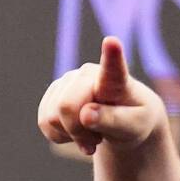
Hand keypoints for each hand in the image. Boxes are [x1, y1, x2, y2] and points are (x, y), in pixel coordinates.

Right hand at [36, 35, 165, 156]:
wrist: (125, 121)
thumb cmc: (134, 120)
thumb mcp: (134, 126)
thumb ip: (113, 121)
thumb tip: (85, 115)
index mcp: (115, 80)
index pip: (113, 68)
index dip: (111, 56)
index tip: (112, 42)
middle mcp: (86, 74)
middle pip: (66, 106)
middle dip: (78, 131)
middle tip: (99, 139)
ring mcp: (66, 82)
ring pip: (52, 118)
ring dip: (72, 135)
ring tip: (93, 133)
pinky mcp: (52, 95)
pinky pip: (45, 123)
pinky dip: (61, 136)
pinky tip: (78, 131)